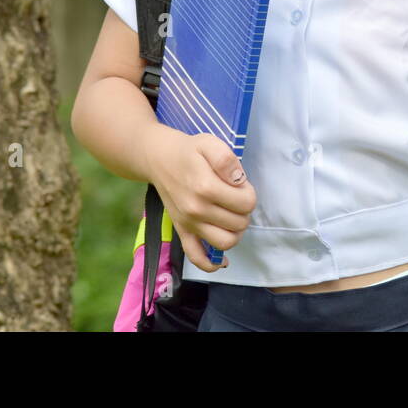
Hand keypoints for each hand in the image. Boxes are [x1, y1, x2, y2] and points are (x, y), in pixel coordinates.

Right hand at [144, 127, 256, 272]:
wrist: (158, 158)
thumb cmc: (188, 150)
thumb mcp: (209, 143)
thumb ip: (227, 160)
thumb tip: (239, 181)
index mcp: (205, 187)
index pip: (246, 203)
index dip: (249, 193)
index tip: (240, 184)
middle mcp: (196, 210)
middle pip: (239, 223)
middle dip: (244, 210)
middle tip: (235, 197)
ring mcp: (188, 223)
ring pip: (225, 243)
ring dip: (235, 232)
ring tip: (231, 216)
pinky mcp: (181, 231)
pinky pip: (197, 257)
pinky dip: (212, 263)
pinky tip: (222, 259)